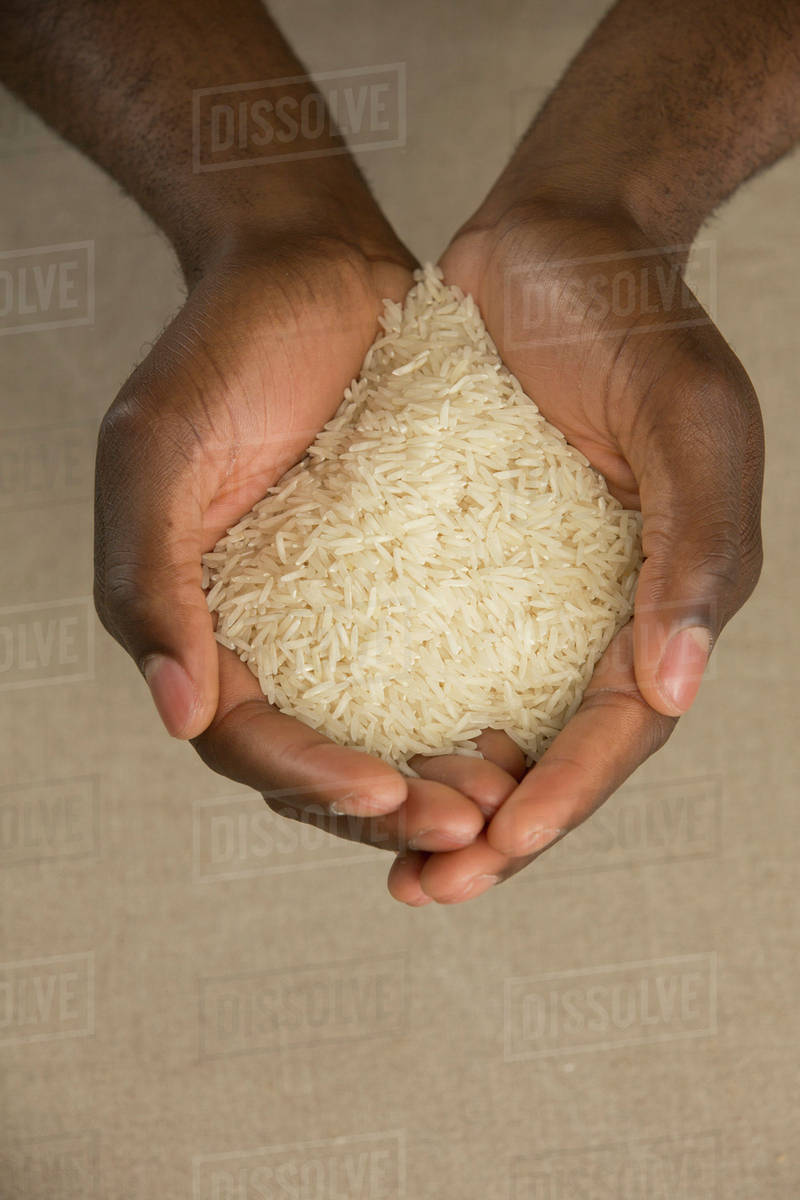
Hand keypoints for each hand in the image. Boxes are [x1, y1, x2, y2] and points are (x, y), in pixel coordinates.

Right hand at [94, 235, 520, 868]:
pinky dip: (473, 708)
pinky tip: (526, 724)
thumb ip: (149, 582)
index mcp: (201, 628)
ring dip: (440, 778)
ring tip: (508, 791)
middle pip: (322, 761)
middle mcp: (273, 640)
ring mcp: (343, 619)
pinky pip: (439, 666)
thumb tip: (180, 714)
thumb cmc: (219, 352)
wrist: (311, 274)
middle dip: (390, 805)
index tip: (386, 792)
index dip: (308, 779)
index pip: (246, 741)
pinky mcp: (407, 585)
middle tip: (470, 821)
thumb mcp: (157, 455)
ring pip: (386, 732)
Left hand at [388, 201, 763, 902]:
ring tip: (380, 844)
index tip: (493, 857)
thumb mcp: (693, 423)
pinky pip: (434, 655)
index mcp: (659, 600)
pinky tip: (355, 742)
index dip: (562, 801)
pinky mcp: (464, 559)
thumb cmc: (638, 323)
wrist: (557, 242)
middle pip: (549, 750)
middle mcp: (594, 612)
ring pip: (490, 720)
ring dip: (440, 790)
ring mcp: (528, 592)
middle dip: (491, 828)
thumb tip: (675, 687)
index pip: (618, 731)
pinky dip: (402, 712)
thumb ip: (697, 551)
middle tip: (420, 888)